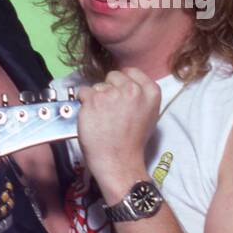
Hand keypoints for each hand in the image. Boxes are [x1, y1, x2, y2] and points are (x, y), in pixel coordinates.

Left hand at [76, 68, 158, 198]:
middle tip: (110, 109)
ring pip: (97, 86)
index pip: (131, 71)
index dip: (122, 82)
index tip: (119, 93)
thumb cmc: (132, 141)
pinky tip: (91, 116)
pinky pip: (82, 92)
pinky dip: (83, 103)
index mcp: (150, 92)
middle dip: (109, 89)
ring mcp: (111, 94)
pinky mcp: (93, 101)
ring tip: (102, 117)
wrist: (119, 160)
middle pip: (112, 76)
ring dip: (96, 98)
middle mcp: (132, 90)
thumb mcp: (149, 114)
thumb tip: (125, 82)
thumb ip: (141, 94)